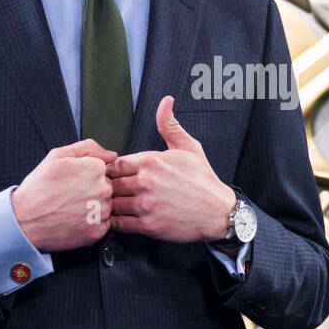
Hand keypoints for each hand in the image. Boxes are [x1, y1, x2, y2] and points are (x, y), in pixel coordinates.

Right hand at [12, 138, 116, 251]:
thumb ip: (87, 148)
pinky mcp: (98, 231)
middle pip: (106, 188)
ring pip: (105, 207)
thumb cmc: (38, 188)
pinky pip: (102, 225)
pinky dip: (90, 223)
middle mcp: (103, 189)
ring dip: (93, 208)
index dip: (87, 175)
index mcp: (95, 168)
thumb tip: (110, 154)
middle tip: (69, 196)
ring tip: (70, 208)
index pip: (104, 170)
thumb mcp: (57, 156)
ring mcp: (101, 212)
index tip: (73, 182)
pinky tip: (73, 220)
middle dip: (91, 191)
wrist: (24, 220)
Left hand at [107, 96, 235, 242]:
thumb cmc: (203, 180)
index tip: (116, 176)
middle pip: (111, 183)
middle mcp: (146, 181)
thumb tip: (166, 102)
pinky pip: (119, 224)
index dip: (113, 170)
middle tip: (113, 192)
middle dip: (110, 188)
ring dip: (111, 205)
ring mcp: (146, 204)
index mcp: (152, 160)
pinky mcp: (148, 225)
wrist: (218, 211)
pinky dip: (116, 222)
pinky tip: (121, 219)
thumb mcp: (189, 147)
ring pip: (113, 204)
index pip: (115, 164)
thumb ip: (170, 124)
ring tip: (115, 205)